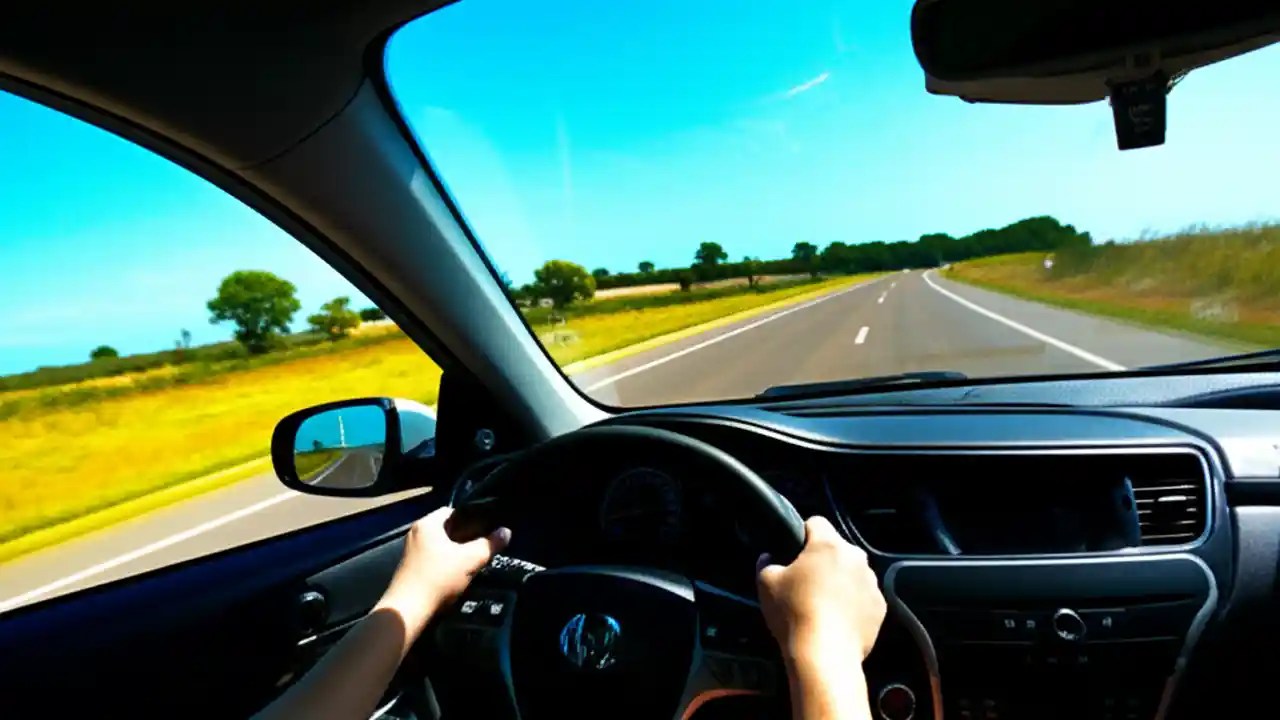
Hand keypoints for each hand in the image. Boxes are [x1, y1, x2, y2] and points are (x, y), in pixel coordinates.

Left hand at [375, 506, 510, 635]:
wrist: (407, 611)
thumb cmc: (438, 578)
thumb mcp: (470, 560)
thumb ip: (489, 544)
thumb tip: (506, 531)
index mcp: (427, 524)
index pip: (454, 512)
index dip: (473, 518)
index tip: (487, 529)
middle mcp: (416, 533)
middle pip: (447, 529)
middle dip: (466, 537)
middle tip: (484, 545)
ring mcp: (411, 552)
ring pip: (440, 546)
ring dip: (456, 552)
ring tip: (474, 560)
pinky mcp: (410, 569)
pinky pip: (433, 559)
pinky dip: (446, 563)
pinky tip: (458, 574)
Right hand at [756, 516, 885, 664]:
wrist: (825, 655)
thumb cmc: (794, 612)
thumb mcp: (766, 584)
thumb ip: (766, 563)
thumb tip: (768, 557)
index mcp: (828, 545)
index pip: (816, 522)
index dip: (801, 534)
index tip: (793, 553)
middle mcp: (856, 558)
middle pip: (837, 548)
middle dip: (823, 559)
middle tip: (805, 581)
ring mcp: (872, 583)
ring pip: (853, 572)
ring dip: (840, 580)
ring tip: (823, 604)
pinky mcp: (881, 607)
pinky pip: (864, 596)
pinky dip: (853, 603)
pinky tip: (838, 620)